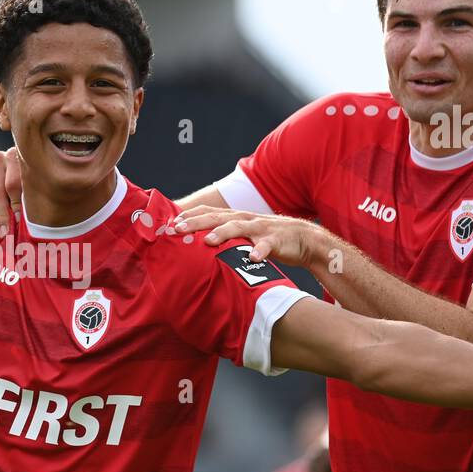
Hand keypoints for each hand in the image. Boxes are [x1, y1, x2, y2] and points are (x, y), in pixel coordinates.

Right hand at [0, 146, 21, 237]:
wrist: (6, 187)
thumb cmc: (24, 193)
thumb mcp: (30, 191)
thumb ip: (30, 198)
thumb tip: (31, 220)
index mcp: (18, 159)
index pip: (15, 182)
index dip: (17, 203)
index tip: (18, 219)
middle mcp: (0, 159)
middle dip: (1, 212)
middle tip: (4, 231)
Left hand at [173, 205, 320, 265]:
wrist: (302, 240)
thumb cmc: (265, 239)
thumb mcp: (242, 235)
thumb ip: (224, 237)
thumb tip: (196, 246)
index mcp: (235, 218)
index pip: (208, 213)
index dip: (189, 216)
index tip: (169, 224)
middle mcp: (245, 219)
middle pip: (217, 218)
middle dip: (196, 222)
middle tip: (178, 229)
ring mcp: (260, 229)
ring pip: (239, 228)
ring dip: (223, 233)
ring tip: (208, 241)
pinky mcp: (275, 241)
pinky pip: (266, 246)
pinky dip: (259, 251)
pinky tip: (253, 258)